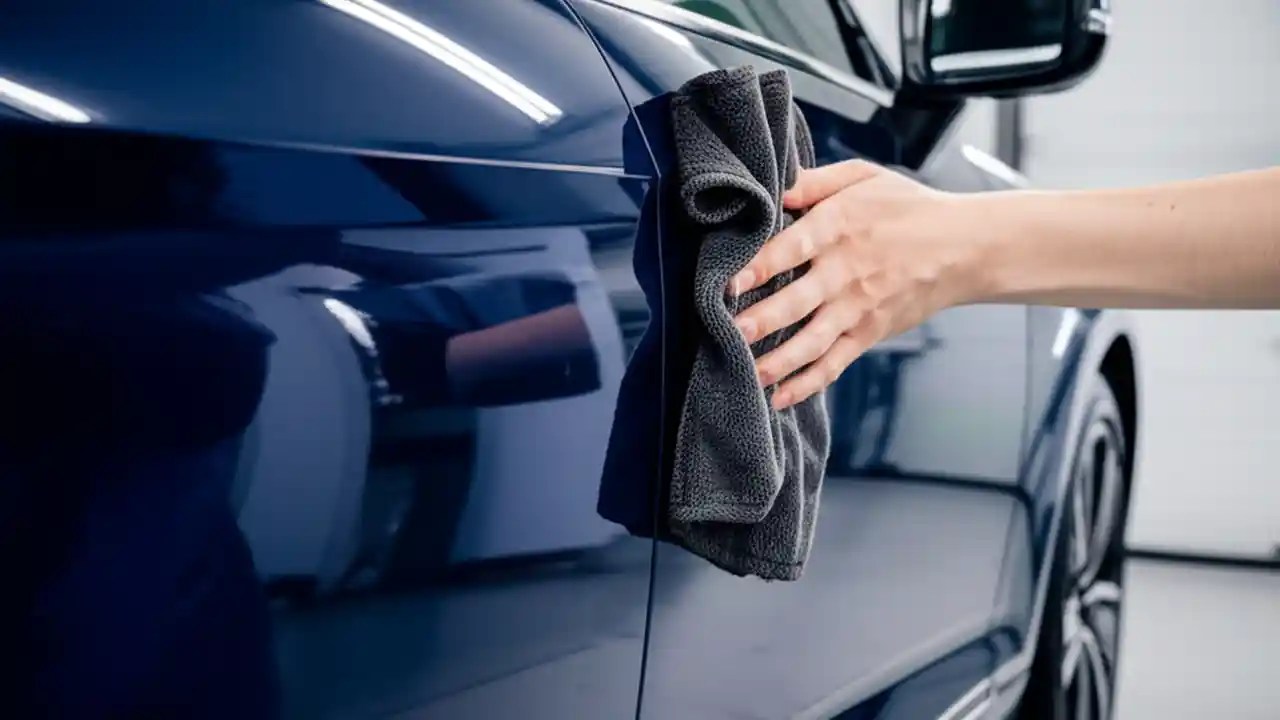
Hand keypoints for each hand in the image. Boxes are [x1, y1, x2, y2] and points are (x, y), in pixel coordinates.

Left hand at [730, 160, 986, 409]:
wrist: (964, 247)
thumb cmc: (906, 207)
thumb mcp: (862, 178)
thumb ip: (812, 182)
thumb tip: (770, 185)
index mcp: (839, 226)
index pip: (793, 248)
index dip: (760, 265)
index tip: (729, 281)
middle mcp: (846, 271)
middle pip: (798, 300)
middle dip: (761, 319)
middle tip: (728, 332)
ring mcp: (859, 307)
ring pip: (812, 341)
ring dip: (778, 360)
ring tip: (746, 373)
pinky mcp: (869, 333)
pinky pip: (834, 363)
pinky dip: (808, 383)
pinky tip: (780, 397)